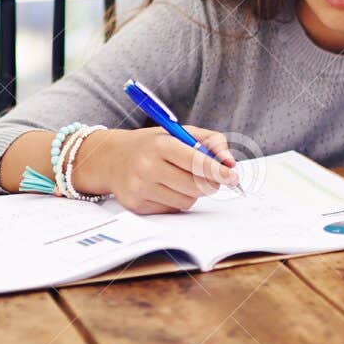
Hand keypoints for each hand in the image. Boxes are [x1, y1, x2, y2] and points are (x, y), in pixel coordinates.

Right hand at [74, 127, 237, 214]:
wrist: (111, 159)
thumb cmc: (152, 144)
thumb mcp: (179, 133)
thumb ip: (210, 142)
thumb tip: (230, 163)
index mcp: (160, 145)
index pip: (196, 162)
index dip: (218, 171)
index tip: (232, 176)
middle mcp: (147, 167)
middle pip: (195, 186)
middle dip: (210, 183)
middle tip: (212, 178)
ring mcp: (140, 188)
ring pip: (186, 201)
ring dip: (193, 193)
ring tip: (183, 179)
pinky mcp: (137, 206)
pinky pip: (172, 210)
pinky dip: (177, 201)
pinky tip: (167, 188)